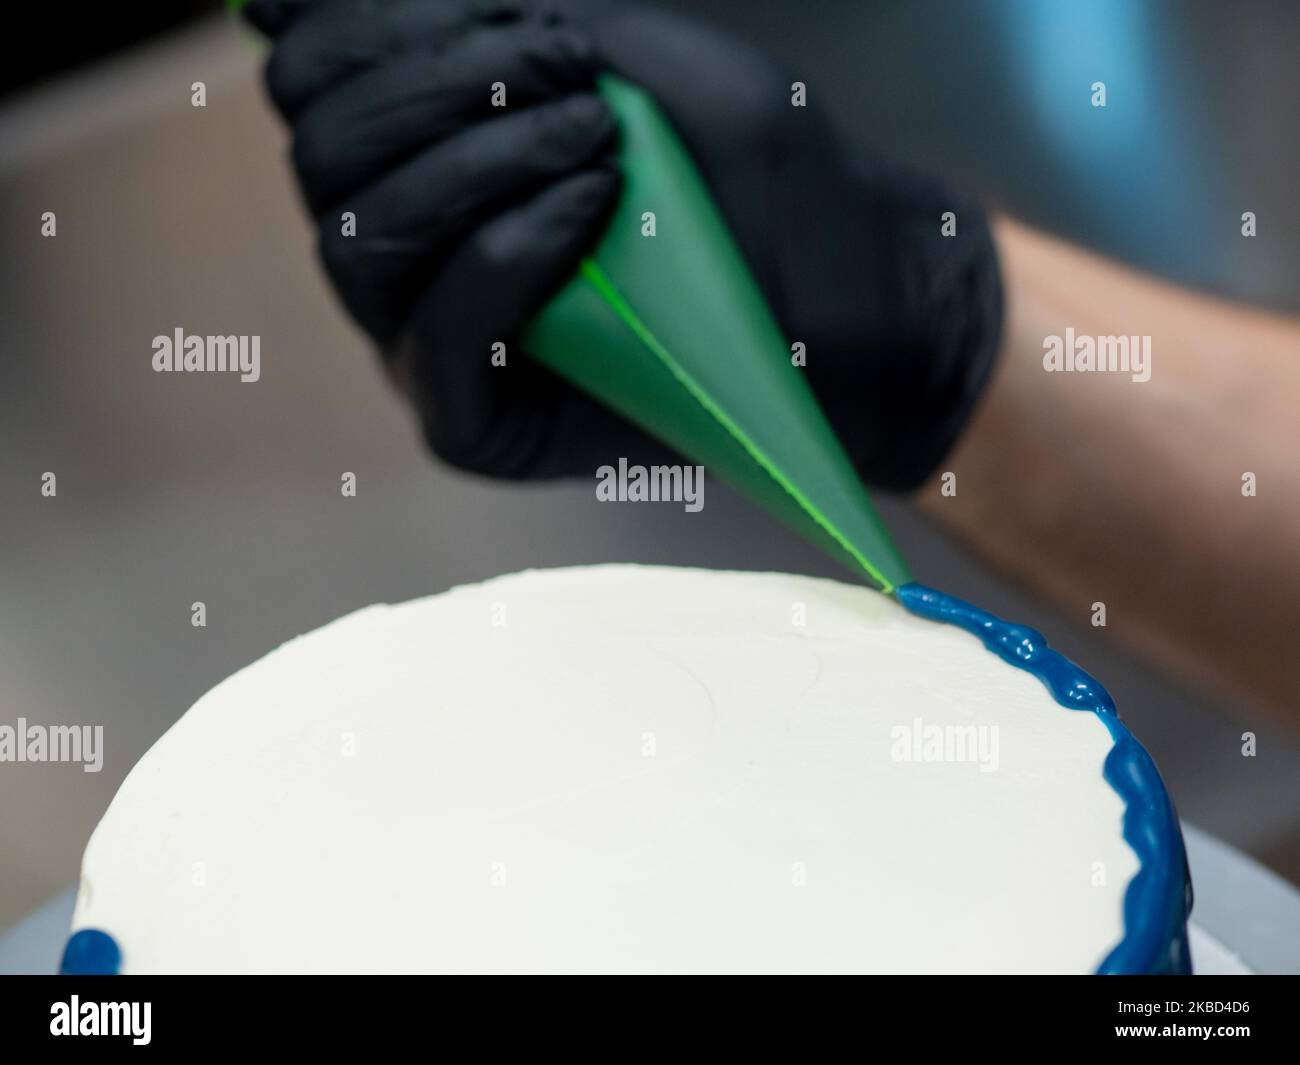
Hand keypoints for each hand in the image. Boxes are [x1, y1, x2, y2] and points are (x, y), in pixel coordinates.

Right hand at [245, 0, 1000, 488]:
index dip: (377, 30)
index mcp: (425, 162)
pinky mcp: (480, 428)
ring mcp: (437, 349)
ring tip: (599, 145)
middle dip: (434, 91)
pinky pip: (438, 336)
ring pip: (362, 245)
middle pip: (325, 159)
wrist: (854, 291)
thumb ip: (477, 19)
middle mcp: (412, 258)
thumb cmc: (750, 170)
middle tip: (569, 86)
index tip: (511, 25)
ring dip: (477, 165)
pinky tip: (591, 209)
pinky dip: (508, 251)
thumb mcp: (620, 56)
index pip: (319, 88)